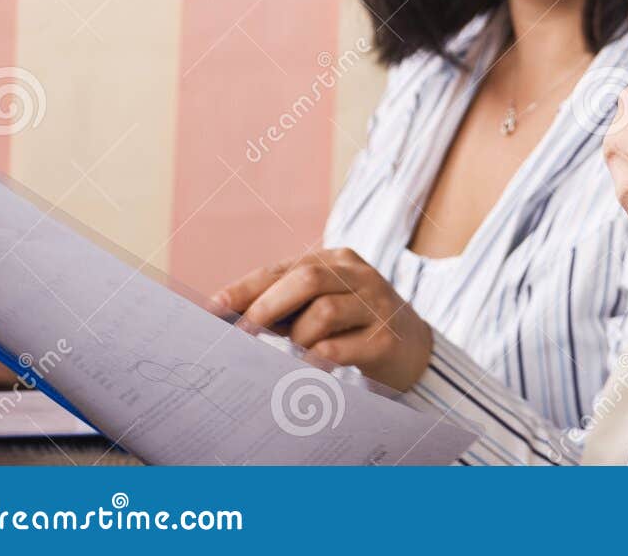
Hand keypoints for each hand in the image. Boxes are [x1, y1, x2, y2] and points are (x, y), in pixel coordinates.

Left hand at [210, 248, 433, 392]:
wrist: (414, 347)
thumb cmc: (353, 324)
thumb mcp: (323, 302)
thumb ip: (286, 304)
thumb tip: (230, 317)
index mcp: (339, 260)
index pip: (283, 269)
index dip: (245, 288)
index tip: (214, 307)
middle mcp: (361, 276)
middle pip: (307, 279)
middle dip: (267, 307)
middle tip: (243, 333)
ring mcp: (377, 306)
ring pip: (323, 313)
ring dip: (297, 338)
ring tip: (297, 352)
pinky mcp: (385, 340)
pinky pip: (340, 349)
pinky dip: (315, 359)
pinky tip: (307, 367)